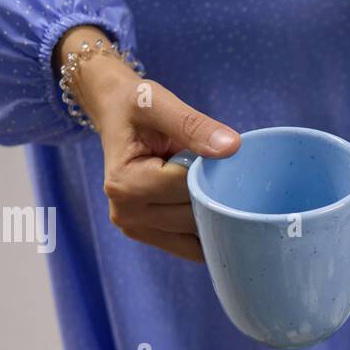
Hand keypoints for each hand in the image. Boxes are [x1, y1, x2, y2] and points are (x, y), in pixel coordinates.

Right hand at [57, 26, 239, 260]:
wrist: (117, 115)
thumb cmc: (135, 106)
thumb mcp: (158, 102)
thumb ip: (193, 124)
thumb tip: (232, 148)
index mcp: (124, 184)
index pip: (187, 188)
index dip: (210, 171)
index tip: (211, 151)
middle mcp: (126, 214)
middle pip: (193, 215)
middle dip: (212, 193)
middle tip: (212, 167)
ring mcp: (136, 229)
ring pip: (197, 235)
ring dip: (212, 212)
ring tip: (205, 183)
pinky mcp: (149, 235)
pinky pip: (191, 246)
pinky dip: (207, 229)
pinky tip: (209, 206)